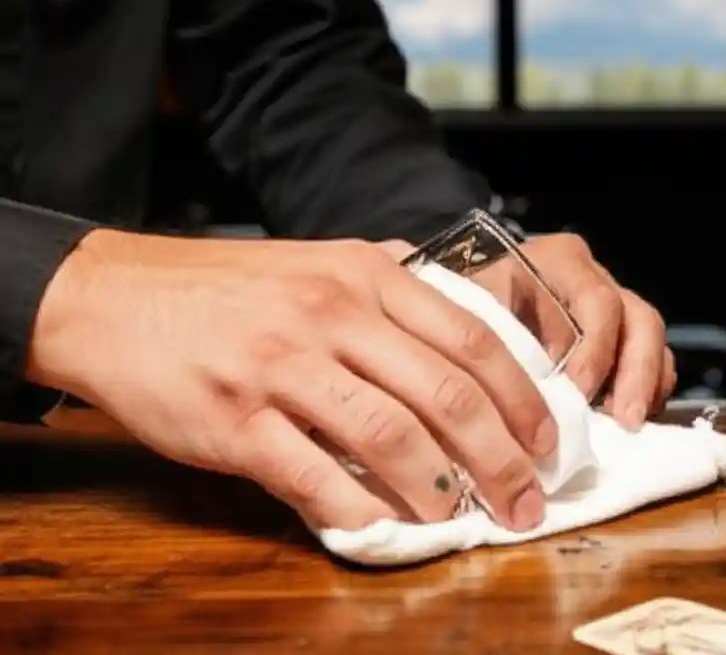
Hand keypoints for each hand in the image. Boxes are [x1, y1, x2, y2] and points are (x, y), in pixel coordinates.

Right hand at [26, 229, 556, 531]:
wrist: (112, 298)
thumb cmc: (228, 289)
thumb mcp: (320, 261)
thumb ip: (392, 288)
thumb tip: (468, 326)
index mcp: (366, 275)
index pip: (472, 342)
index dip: (523, 401)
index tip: (547, 444)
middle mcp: (332, 315)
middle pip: (447, 394)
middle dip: (501, 457)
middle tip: (524, 501)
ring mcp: (281, 367)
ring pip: (390, 436)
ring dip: (440, 489)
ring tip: (463, 519)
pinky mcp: (233, 421)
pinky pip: (312, 476)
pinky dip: (359, 510)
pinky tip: (386, 530)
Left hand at [384, 233, 676, 429]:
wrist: (454, 299)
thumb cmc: (459, 308)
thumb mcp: (466, 312)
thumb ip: (493, 342)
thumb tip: (508, 398)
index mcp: (556, 262)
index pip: (594, 301)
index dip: (592, 350)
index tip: (578, 393)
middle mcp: (592, 277)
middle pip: (634, 316)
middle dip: (632, 370)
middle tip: (621, 418)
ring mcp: (613, 304)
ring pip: (649, 335)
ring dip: (644, 382)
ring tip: (629, 425)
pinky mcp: (622, 334)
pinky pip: (654, 356)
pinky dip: (647, 388)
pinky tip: (627, 420)